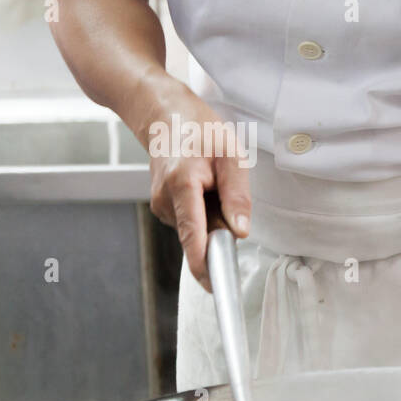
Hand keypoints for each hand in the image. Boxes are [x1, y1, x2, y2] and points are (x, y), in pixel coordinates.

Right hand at [142, 85, 251, 290]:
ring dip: (212, 216)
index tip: (214, 286)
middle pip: (198, 234)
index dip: (203, 262)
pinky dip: (202, 211)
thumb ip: (237, 194)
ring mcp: (160, 205)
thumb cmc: (198, 127)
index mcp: (182, 183)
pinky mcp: (163, 208)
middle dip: (219, 229)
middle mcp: (164, 199)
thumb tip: (240, 231)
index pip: (193, 232)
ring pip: (196, 228)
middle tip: (225, 192)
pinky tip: (202, 185)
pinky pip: (190, 221)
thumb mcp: (230, 153)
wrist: (163, 114)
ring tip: (212, 180)